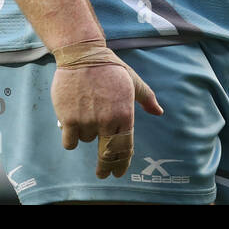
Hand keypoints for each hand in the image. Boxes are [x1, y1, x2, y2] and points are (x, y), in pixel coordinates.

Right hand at [49, 40, 162, 178]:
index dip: (121, 164)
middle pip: (107, 155)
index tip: (118, 173)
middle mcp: (107, 121)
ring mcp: (87, 121)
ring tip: (86, 113)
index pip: (125, 148)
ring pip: (87, 140)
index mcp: (125, 114)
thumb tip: (159, 112)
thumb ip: (147, 98)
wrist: (82, 55)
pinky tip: (71, 128)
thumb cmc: (110, 68)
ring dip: (87, 133)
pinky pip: (70, 141)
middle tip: (102, 174)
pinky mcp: (68, 119)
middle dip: (105, 168)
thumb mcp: (133, 80)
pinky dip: (71, 137)